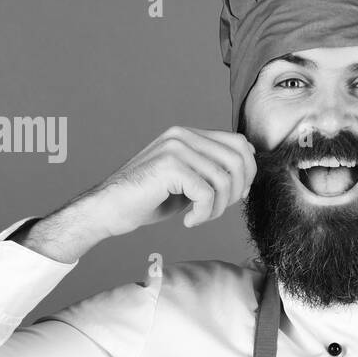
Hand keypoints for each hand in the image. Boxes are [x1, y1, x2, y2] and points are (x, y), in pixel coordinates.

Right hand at [83, 126, 257, 237]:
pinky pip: (207, 194)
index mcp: (189, 135)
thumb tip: (248, 175)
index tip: (235, 196)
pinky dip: (204, 214)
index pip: (239, 144)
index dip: (248, 172)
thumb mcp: (188, 182)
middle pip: (239, 160)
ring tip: (199, 218)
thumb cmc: (148, 199)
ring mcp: (176, 148)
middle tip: (217, 210)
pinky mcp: (170, 166)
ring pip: (224, 180)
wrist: (109, 209)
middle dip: (237, 192)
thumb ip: (212, 172)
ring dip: (218, 208)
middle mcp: (183, 135)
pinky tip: (189, 221)